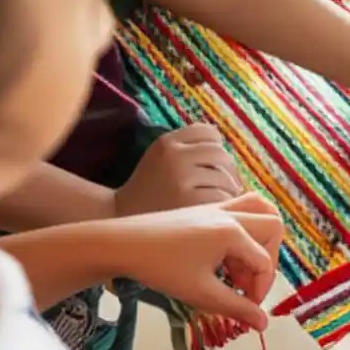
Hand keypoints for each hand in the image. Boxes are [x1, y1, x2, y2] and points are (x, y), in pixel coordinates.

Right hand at [113, 124, 243, 216]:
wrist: (121, 217)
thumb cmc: (148, 189)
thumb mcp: (160, 158)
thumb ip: (187, 149)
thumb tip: (229, 154)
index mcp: (167, 142)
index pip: (208, 132)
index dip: (217, 146)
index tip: (216, 162)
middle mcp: (174, 156)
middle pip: (220, 154)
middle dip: (228, 170)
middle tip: (229, 184)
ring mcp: (181, 179)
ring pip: (224, 178)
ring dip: (229, 190)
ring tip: (221, 199)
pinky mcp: (188, 202)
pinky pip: (221, 198)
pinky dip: (223, 204)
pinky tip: (214, 211)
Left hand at [115, 193, 282, 329]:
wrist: (122, 244)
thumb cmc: (161, 268)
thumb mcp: (201, 294)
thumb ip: (237, 308)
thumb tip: (263, 324)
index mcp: (232, 233)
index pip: (264, 263)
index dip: (261, 291)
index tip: (247, 311)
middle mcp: (230, 214)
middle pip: (272, 227)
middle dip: (268, 260)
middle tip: (248, 285)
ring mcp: (217, 208)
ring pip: (259, 209)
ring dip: (262, 236)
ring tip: (245, 265)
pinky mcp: (205, 210)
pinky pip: (240, 211)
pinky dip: (245, 232)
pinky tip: (225, 258)